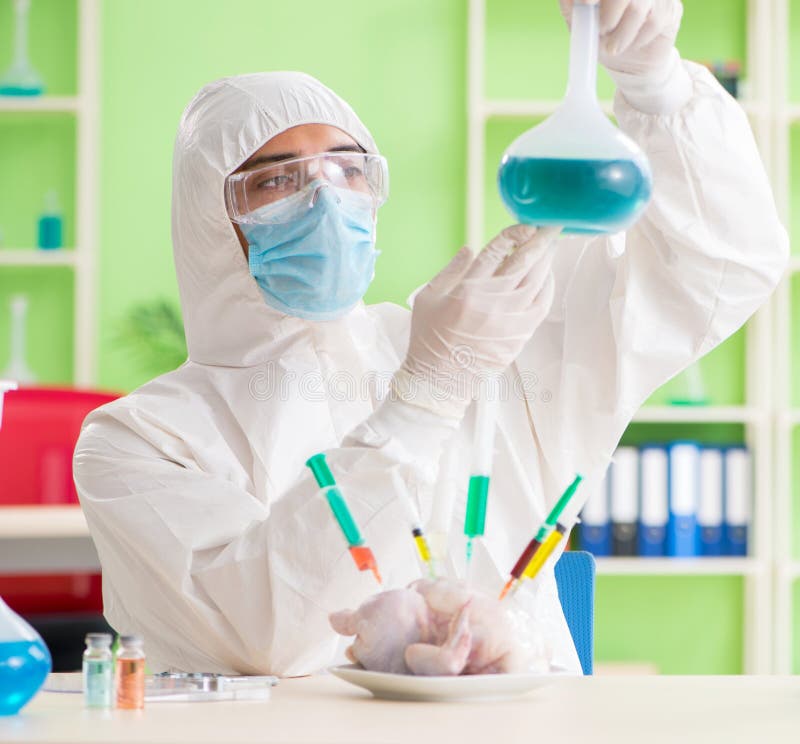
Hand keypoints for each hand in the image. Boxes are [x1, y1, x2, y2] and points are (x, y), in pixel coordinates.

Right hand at [392, 225, 558, 416]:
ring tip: (551, 246)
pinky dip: (548, 287)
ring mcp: (510, 319)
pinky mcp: (520, 335)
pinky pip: (542, 304)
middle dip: (541, 240)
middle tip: (551, 226)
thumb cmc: (429, 338)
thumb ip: (450, 270)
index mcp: (467, 289)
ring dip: (547, 260)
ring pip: (537, 281)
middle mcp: (493, 302)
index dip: (514, 234)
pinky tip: (546, 276)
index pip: (497, 250)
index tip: (524, 226)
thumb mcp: (427, 298)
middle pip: (524, 262)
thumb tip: (472, 248)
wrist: (440, 379)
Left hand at [559, 0, 682, 78]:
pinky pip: (654, 21)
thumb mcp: (579, 21)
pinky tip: (632, 44)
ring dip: (622, 33)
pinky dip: (637, 40)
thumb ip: (572, 5)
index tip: (587, 3)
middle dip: (610, 12)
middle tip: (602, 31)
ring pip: (639, 6)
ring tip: (613, 46)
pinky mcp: (671, 7)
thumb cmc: (602, 35)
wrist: (629, 61)